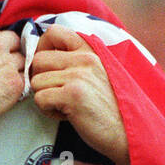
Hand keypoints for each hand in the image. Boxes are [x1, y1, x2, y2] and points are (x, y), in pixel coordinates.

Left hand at [29, 25, 129, 164]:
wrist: (128, 132)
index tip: (47, 66)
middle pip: (38, 59)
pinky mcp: (72, 96)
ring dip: (45, 97)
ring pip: (36, 81)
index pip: (54, 32)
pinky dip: (48, 111)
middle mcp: (84, 59)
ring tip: (65, 106)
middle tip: (54, 93)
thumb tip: (43, 56)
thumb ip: (77, 61)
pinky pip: (40, 99)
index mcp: (90, 50)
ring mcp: (78, 76)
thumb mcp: (99, 73)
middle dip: (40, 78)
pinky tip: (66, 115)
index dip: (42, 47)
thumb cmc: (110, 107)